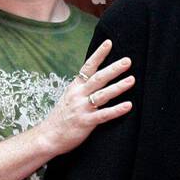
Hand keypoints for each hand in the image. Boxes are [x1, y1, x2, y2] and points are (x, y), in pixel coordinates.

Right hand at [37, 39, 132, 156]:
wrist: (47, 137)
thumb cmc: (61, 118)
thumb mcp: (70, 98)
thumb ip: (83, 88)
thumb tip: (98, 78)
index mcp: (75, 87)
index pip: (88, 67)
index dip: (98, 55)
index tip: (109, 43)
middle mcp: (78, 95)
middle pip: (98, 78)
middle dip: (113, 69)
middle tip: (128, 61)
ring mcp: (82, 108)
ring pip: (102, 95)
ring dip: (118, 87)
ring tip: (132, 80)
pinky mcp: (85, 123)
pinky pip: (103, 115)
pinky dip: (116, 110)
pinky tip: (128, 105)